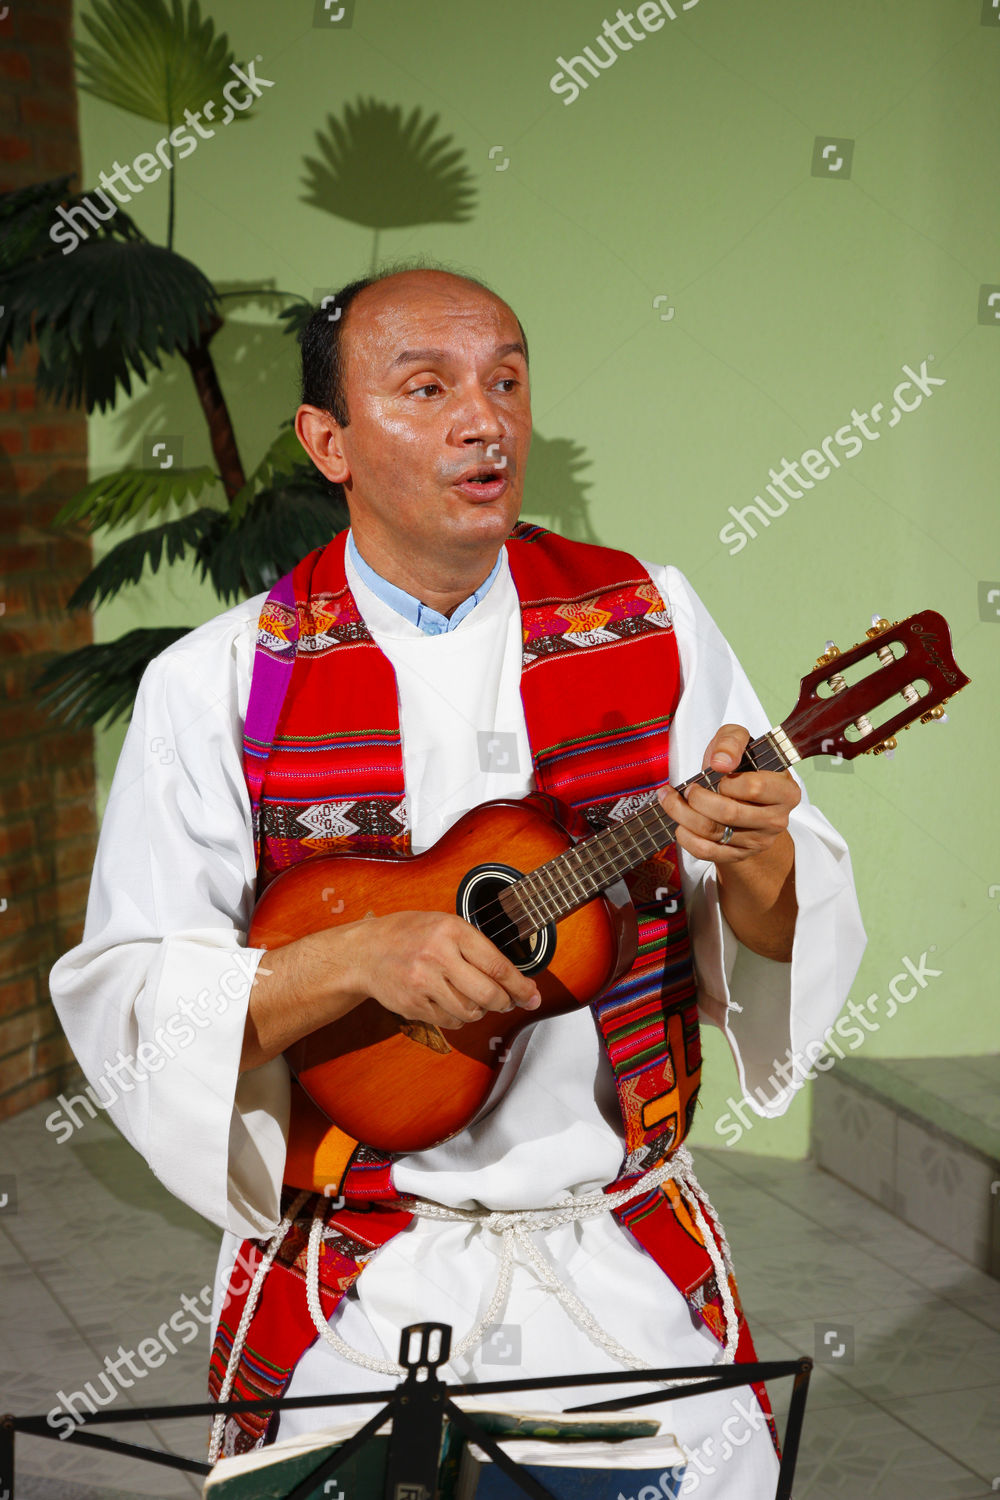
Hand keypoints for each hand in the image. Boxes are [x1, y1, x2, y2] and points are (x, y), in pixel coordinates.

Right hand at [354, 910, 541, 1030]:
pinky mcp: (413, 1005)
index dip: (520, 985)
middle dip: (505, 1003)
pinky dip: (459, 1018)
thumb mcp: (442, 924)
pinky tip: (452, 1003)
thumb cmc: (408, 934)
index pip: (497, 965)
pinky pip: (450, 1021)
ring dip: (480, 1011)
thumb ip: (474, 946)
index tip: (533, 995)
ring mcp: (423, 982)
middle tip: (509, 1002)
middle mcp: (437, 955)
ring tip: (474, 999)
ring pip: (471, 1011)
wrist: (365, 952)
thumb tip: (512, 976)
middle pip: (488, 994)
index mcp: (451, 930)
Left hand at [656, 723, 800, 865]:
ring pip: (713, 832)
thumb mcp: (739, 741)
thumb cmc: (741, 764)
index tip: (716, 772)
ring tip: (670, 799)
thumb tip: (720, 763)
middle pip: (729, 813)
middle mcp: (776, 820)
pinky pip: (706, 852)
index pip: (754, 788)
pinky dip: (686, 837)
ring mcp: (758, 841)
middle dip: (698, 798)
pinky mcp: (738, 855)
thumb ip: (732, 741)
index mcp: (786, 791)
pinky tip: (679, 823)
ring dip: (683, 814)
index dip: (728, 781)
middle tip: (688, 788)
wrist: (741, 794)